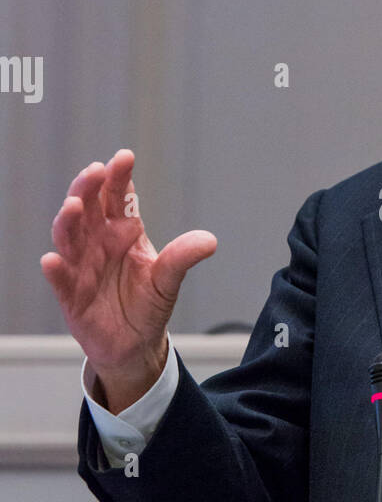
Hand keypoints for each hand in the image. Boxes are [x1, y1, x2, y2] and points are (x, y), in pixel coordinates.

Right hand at [41, 149, 216, 410]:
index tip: (124, 158)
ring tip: (74, 206)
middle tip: (95, 171)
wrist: (134, 344)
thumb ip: (182, 258)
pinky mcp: (70, 294)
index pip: (118, 197)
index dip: (119, 177)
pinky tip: (53, 260)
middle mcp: (98, 242)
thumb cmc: (148, 304)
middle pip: (88, 207)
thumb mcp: (168, 280)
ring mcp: (81, 265)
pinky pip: (60, 279)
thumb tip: (209, 241)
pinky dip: (56, 269)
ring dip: (68, 220)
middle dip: (89, 188)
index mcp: (123, 231)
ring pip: (68, 236)